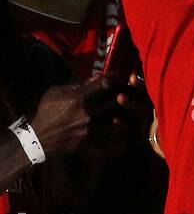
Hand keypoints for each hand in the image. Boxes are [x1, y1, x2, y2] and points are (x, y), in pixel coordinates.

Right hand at [27, 73, 148, 162]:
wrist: (40, 139)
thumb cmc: (47, 112)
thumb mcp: (57, 93)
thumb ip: (78, 84)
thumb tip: (98, 76)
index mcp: (79, 98)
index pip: (105, 84)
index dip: (118, 76)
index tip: (126, 72)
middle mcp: (88, 113)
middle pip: (116, 99)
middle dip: (126, 92)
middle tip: (133, 88)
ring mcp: (91, 128)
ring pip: (118, 116)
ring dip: (125, 111)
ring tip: (132, 106)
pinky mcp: (92, 141)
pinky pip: (112, 135)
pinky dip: (120, 129)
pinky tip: (125, 125)